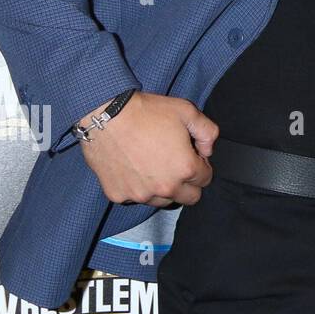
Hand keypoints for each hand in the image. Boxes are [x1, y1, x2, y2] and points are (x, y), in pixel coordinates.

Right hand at [78, 91, 218, 208]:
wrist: (106, 116)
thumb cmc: (147, 112)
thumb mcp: (188, 112)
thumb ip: (208, 132)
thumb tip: (208, 151)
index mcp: (185, 169)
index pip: (206, 179)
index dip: (201, 165)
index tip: (191, 154)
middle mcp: (165, 188)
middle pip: (189, 197)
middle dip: (188, 183)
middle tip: (176, 163)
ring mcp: (140, 194)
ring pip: (163, 201)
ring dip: (164, 188)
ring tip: (154, 165)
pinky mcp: (118, 195)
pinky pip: (135, 198)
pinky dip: (138, 187)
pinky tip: (134, 168)